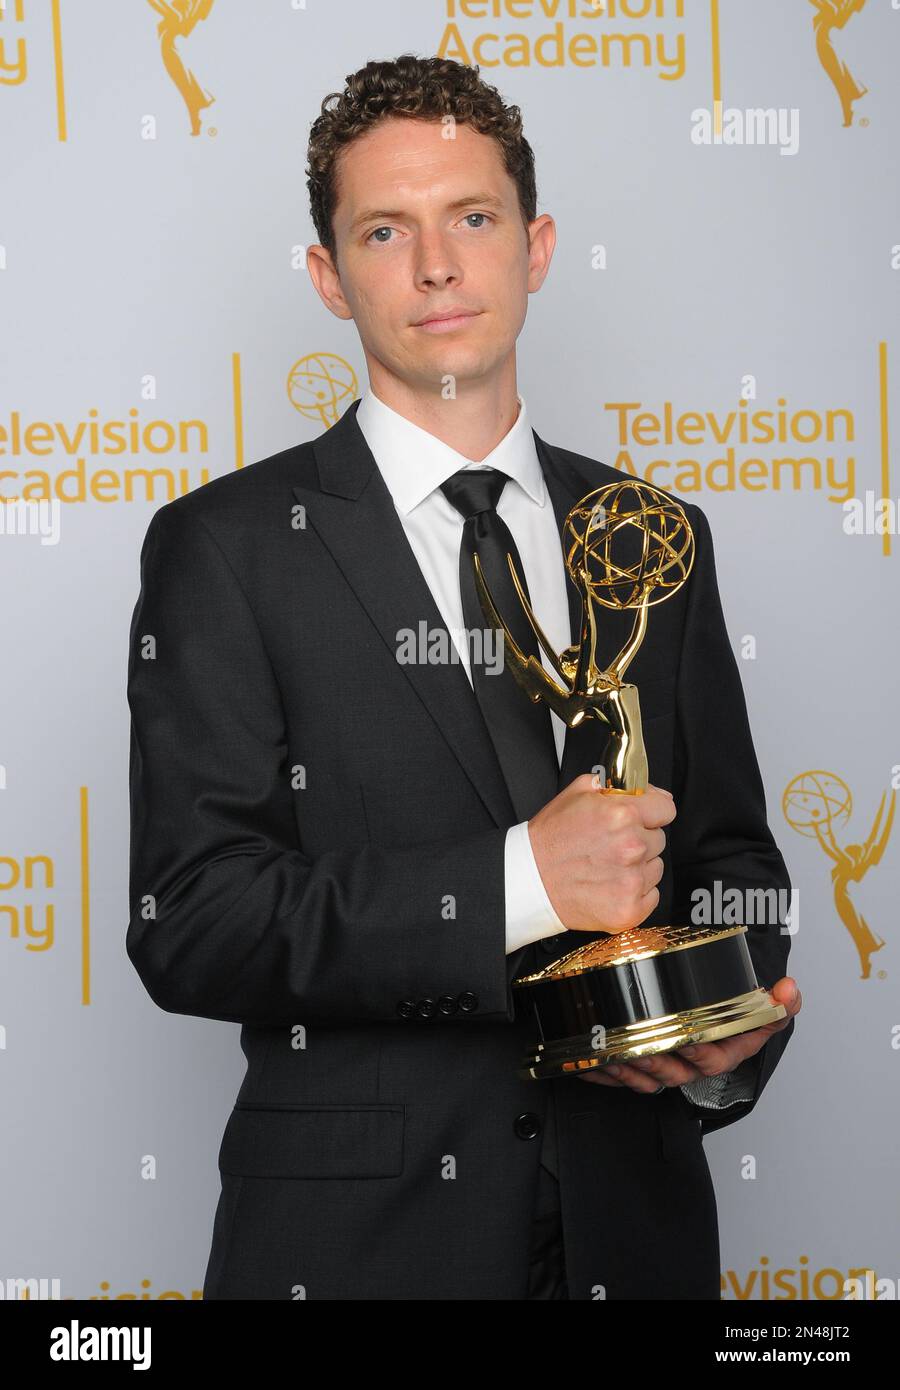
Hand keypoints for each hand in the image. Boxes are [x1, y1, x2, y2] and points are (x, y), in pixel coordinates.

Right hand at [528, 777, 676, 933]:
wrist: (530, 881)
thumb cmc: (550, 840)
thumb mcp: (577, 793)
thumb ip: (618, 785)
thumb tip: (649, 791)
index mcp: (621, 815)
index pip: (666, 809)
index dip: (652, 810)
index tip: (644, 816)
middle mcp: (631, 847)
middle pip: (659, 838)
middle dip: (639, 838)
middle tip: (609, 844)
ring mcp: (632, 881)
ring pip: (656, 867)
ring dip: (638, 866)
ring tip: (606, 865)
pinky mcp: (630, 909)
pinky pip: (651, 895)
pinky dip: (634, 892)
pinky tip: (609, 885)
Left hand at [576, 976, 801, 1091]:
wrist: (705, 1009)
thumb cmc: (729, 1011)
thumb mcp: (755, 1006)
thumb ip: (776, 1002)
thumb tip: (791, 990)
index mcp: (723, 1052)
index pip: (717, 1059)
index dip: (703, 1053)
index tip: (690, 1041)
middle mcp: (695, 1063)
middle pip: (679, 1071)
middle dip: (660, 1062)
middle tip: (643, 1047)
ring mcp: (669, 1067)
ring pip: (650, 1077)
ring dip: (632, 1069)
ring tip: (617, 1053)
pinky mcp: (642, 1068)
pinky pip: (624, 1077)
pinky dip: (607, 1073)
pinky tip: (592, 1064)